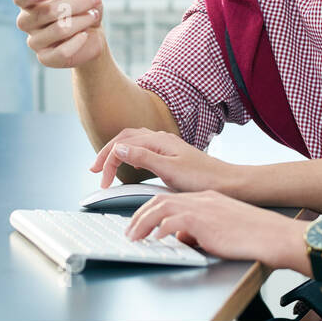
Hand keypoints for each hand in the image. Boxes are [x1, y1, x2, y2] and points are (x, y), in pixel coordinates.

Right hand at [12, 0, 105, 67]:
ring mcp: (35, 41)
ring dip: (82, 20)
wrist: (94, 36)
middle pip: (45, 11)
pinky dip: (78, 41)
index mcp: (30, 2)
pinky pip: (62, 51)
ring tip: (92, 16)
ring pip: (58, 29)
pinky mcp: (46, 58)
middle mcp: (28, 22)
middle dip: (75, 3)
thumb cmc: (83, 9)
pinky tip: (85, 35)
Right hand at [89, 127, 232, 190]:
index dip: (108, 161)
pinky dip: (130, 154)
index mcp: (159, 140)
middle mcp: (161, 139)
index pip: (123, 144)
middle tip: (94, 170)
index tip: (101, 181)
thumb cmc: (202, 178)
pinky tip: (130, 166)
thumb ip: (143, 158)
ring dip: (118, 152)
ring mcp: (166, 146)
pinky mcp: (171, 154)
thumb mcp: (169, 170)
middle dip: (107, 152)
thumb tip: (119, 148)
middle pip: (125, 138)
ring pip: (134, 141)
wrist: (227, 182)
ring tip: (106, 166)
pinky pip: (143, 148)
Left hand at [124, 190, 301, 266]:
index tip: (140, 220)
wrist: (271, 234)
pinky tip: (154, 240)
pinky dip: (159, 230)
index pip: (169, 197)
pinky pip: (172, 222)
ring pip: (160, 208)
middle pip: (159, 199)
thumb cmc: (251, 233)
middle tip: (130, 230)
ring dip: (142, 222)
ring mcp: (201, 207)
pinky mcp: (202, 219)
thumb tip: (182, 237)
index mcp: (205, 198)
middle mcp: (200, 199)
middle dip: (140, 215)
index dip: (150, 208)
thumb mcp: (220, 227)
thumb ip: (199, 228)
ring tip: (134, 236)